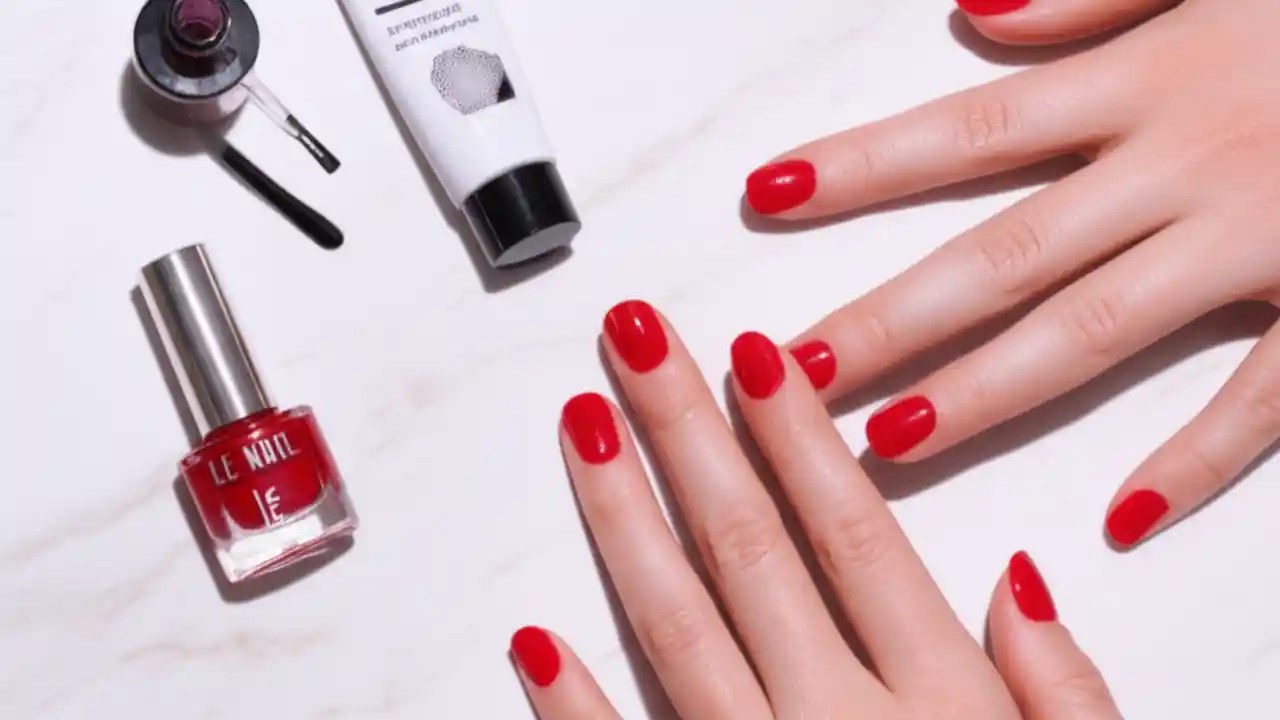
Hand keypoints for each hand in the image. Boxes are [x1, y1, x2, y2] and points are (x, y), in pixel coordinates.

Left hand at [509, 301, 1119, 718]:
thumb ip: (1065, 690)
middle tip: (635, 339)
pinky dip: (573, 706)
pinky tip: (532, 635)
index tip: (751, 354)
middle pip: (752, 550)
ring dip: (625, 519)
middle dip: (688, 432)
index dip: (799, 436)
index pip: (855, 535)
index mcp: (943, 708)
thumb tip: (1018, 575)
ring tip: (583, 424)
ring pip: (678, 627)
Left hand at [746, 0, 1279, 547]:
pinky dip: (1201, 455)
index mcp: (1149, 80)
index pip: (967, 132)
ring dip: (985, 393)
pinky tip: (1125, 514)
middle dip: (887, 315)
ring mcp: (1262, 243)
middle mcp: (1184, 167)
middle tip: (785, 369)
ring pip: (1095, 333)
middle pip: (1001, 253)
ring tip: (883, 445)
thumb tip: (973, 12)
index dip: (859, 165)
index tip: (764, 196)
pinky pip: (1269, 394)